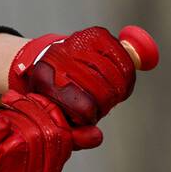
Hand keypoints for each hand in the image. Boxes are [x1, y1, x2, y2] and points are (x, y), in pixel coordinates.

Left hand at [7, 27, 135, 125]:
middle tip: (103, 102)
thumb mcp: (58, 122)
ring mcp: (76, 44)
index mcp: (46, 82)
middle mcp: (58, 59)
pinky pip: (122, 56)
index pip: (84, 107)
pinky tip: (117, 73)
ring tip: (109, 90)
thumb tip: (98, 137)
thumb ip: (77, 136)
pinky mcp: (94, 34)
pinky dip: (124, 68)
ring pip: (116, 73)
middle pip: (104, 91)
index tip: (90, 115)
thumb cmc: (55, 99)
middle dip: (107, 102)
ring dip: (118, 87)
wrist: (47, 64)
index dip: (92, 115)